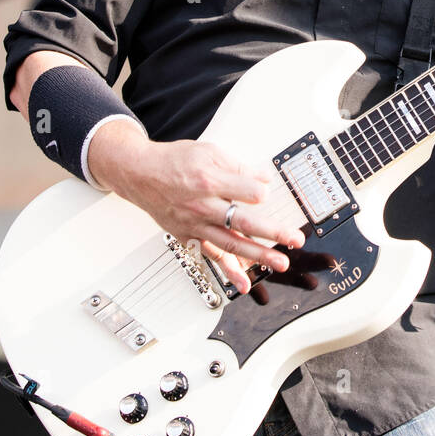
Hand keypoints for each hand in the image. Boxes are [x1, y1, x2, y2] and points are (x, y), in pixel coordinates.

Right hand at [88, 121, 301, 293]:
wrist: (139, 174)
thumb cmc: (174, 161)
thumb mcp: (208, 151)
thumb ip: (239, 167)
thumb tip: (265, 179)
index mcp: (209, 179)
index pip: (248, 192)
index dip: (261, 192)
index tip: (266, 191)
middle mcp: (202, 205)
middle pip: (244, 221)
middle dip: (273, 232)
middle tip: (295, 239)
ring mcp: (195, 224)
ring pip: (231, 243)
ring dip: (258, 255)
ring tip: (281, 263)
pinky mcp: (188, 236)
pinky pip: (212, 255)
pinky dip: (228, 270)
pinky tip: (244, 284)